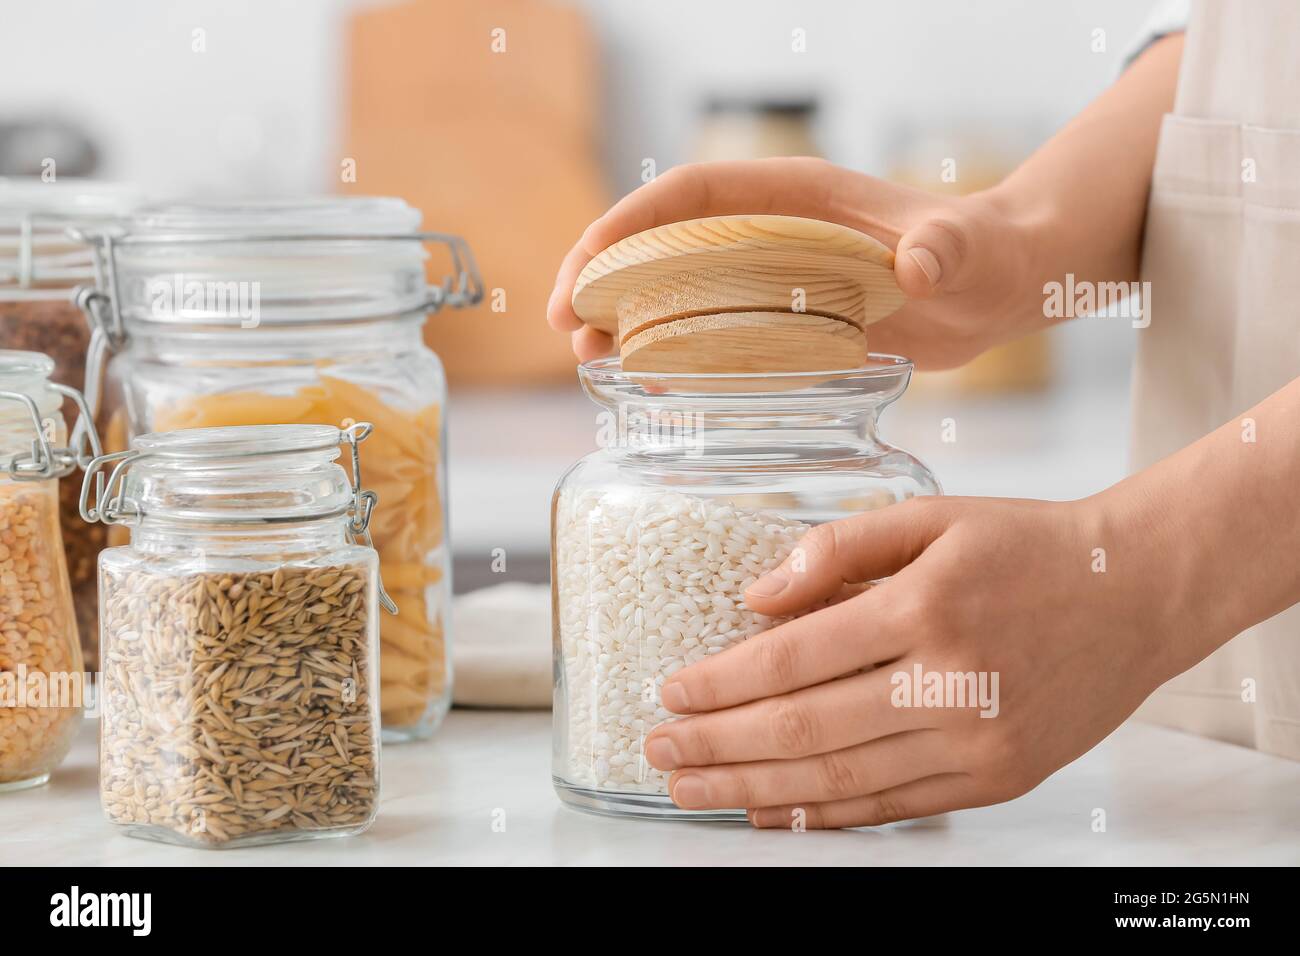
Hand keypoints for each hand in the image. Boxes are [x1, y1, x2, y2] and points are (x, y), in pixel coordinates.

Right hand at [546, 157, 1046, 368]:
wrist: (1000, 283)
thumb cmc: (983, 254)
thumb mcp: (964, 251)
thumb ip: (943, 252)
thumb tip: (917, 265)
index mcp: (796, 196)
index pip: (692, 193)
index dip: (631, 223)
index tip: (586, 265)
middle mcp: (774, 228)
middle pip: (666, 239)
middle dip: (606, 274)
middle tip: (565, 325)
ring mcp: (775, 272)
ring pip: (680, 286)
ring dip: (628, 318)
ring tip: (586, 359)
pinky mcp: (788, 313)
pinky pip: (714, 328)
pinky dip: (674, 352)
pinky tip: (648, 385)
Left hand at [642, 492, 1210, 828]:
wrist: (1135, 595)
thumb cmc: (1027, 547)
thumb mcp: (933, 517)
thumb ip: (839, 547)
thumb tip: (756, 596)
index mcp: (925, 607)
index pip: (794, 658)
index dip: (721, 682)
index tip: (670, 691)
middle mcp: (949, 682)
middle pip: (803, 728)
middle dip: (718, 744)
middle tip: (659, 749)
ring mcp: (976, 742)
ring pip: (839, 780)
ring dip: (753, 789)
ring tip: (692, 790)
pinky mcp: (995, 779)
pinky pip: (892, 809)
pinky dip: (825, 818)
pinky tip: (772, 813)